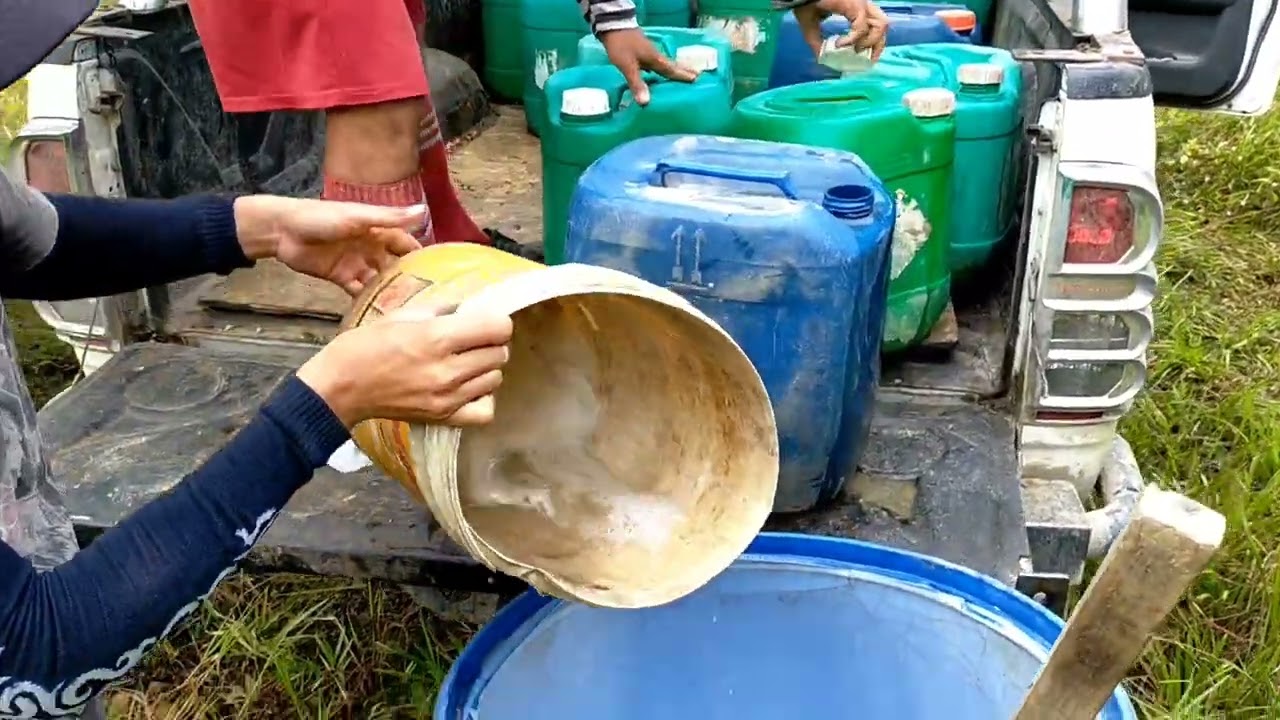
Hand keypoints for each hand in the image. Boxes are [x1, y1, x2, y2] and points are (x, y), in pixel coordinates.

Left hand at [233, 195, 423, 296]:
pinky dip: (367, 301)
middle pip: (394, 266)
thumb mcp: (358, 217)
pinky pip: (358, 291)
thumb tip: (424, 212)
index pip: (406, 244)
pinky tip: (379, 314)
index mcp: (377, 230)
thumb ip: (390, 218)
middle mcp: (370, 247)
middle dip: (407, 280)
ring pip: (378, 281)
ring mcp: (356, 263)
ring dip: (389, 293)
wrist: (282, 230)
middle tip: (426, 301)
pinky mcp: (340, 277)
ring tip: (406, 312)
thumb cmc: (320, 217)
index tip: (440, 274)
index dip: (420, 257)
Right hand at [297, 304, 513, 427]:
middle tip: (473, 339)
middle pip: (500, 353)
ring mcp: (447, 397)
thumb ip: (441, 310)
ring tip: (467, 362)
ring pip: (495, 379)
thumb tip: (468, 309)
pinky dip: (482, 398)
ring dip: (486, 368)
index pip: (498, 328)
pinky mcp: (443, 417)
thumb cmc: (365, 346)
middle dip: (491, 342)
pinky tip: (469, 387)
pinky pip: (485, 411)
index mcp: (436, 337)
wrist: (341, 387)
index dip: (496, 320)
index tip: (485, 320)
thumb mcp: (402, 315)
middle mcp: (447, 369)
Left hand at [599, 27, 699, 104]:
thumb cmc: (621, 46)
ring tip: (682, 74)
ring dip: (674, 69)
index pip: (672, 70)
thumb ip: (637, 83)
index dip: (683, 76)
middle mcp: (655, 56)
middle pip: (672, 65)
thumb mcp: (628, 66)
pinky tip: (657, 73)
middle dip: (683, 70)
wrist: (613, 26)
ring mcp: (648, 53)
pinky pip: (656, 64)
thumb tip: (646, 103)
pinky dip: (661, 69)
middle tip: (697, 74)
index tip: (696, 79)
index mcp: (655, 60)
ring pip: (665, 64)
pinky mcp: (641, 52)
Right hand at [794, 0, 888, 61]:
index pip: (875, 25)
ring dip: (868, 43)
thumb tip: (821, 59)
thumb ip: (817, 42)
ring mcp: (861, 4)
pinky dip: (852, 40)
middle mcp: (863, 4)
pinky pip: (860, 28)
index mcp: (856, 7)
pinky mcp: (854, 5)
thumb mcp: (811, 26)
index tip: (863, 56)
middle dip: (877, 46)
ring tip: (854, 50)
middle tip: (866, 60)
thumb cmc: (804, 4)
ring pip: (880, 25)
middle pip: (883, 26)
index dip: (873, 43)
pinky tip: (840, 44)